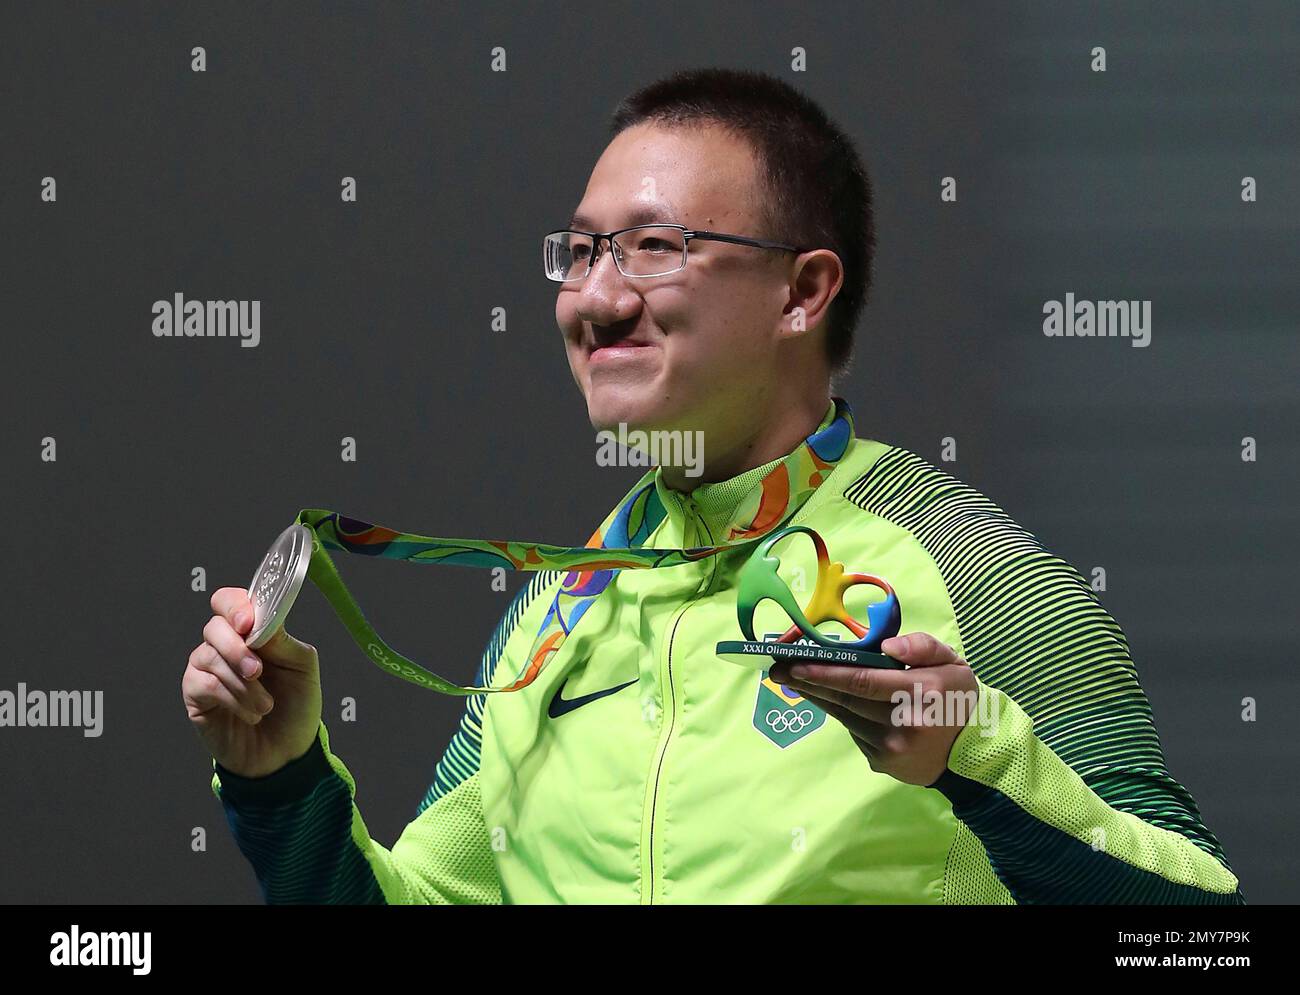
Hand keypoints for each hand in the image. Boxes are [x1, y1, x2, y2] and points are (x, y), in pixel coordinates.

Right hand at [181, 587, 322, 777]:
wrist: (287, 752)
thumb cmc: (296, 705)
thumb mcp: (302, 667)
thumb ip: (282, 640)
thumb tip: (260, 620)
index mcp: (252, 631)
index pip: (230, 601)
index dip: (235, 606)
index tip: (249, 624)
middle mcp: (225, 645)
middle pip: (215, 626)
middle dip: (238, 648)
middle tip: (258, 671)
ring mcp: (206, 668)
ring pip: (210, 657)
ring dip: (243, 684)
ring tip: (266, 706)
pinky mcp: (195, 695)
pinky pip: (204, 684)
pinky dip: (232, 698)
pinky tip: (251, 714)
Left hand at [767, 632, 978, 786]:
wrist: (973, 752)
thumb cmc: (958, 698)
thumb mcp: (953, 663)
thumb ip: (922, 647)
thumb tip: (886, 646)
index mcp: (922, 693)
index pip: (862, 681)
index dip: (825, 672)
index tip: (795, 663)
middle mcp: (903, 723)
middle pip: (845, 699)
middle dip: (808, 682)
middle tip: (778, 669)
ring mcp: (890, 748)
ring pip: (844, 716)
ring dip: (817, 696)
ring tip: (795, 679)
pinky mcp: (881, 762)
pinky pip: (854, 732)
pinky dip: (843, 715)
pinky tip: (835, 701)